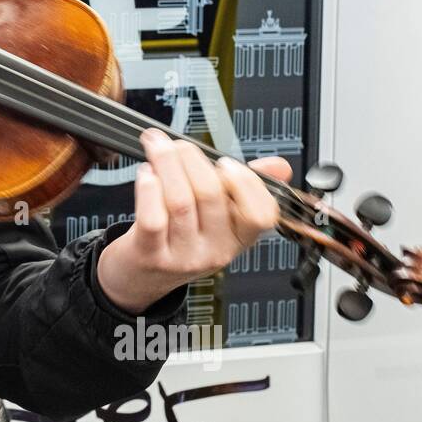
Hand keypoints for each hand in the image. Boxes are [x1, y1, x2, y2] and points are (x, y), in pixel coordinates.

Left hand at [96, 128, 293, 315]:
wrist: (142, 276)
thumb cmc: (180, 237)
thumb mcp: (219, 218)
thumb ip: (245, 187)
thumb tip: (279, 166)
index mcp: (239, 238)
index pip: (260, 214)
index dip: (245, 182)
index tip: (225, 163)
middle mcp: (215, 250)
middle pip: (211, 194)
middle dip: (191, 158)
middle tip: (176, 145)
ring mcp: (183, 255)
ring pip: (180, 200)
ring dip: (166, 164)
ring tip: (156, 149)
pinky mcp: (150, 254)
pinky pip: (152, 217)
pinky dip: (148, 188)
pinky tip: (146, 174)